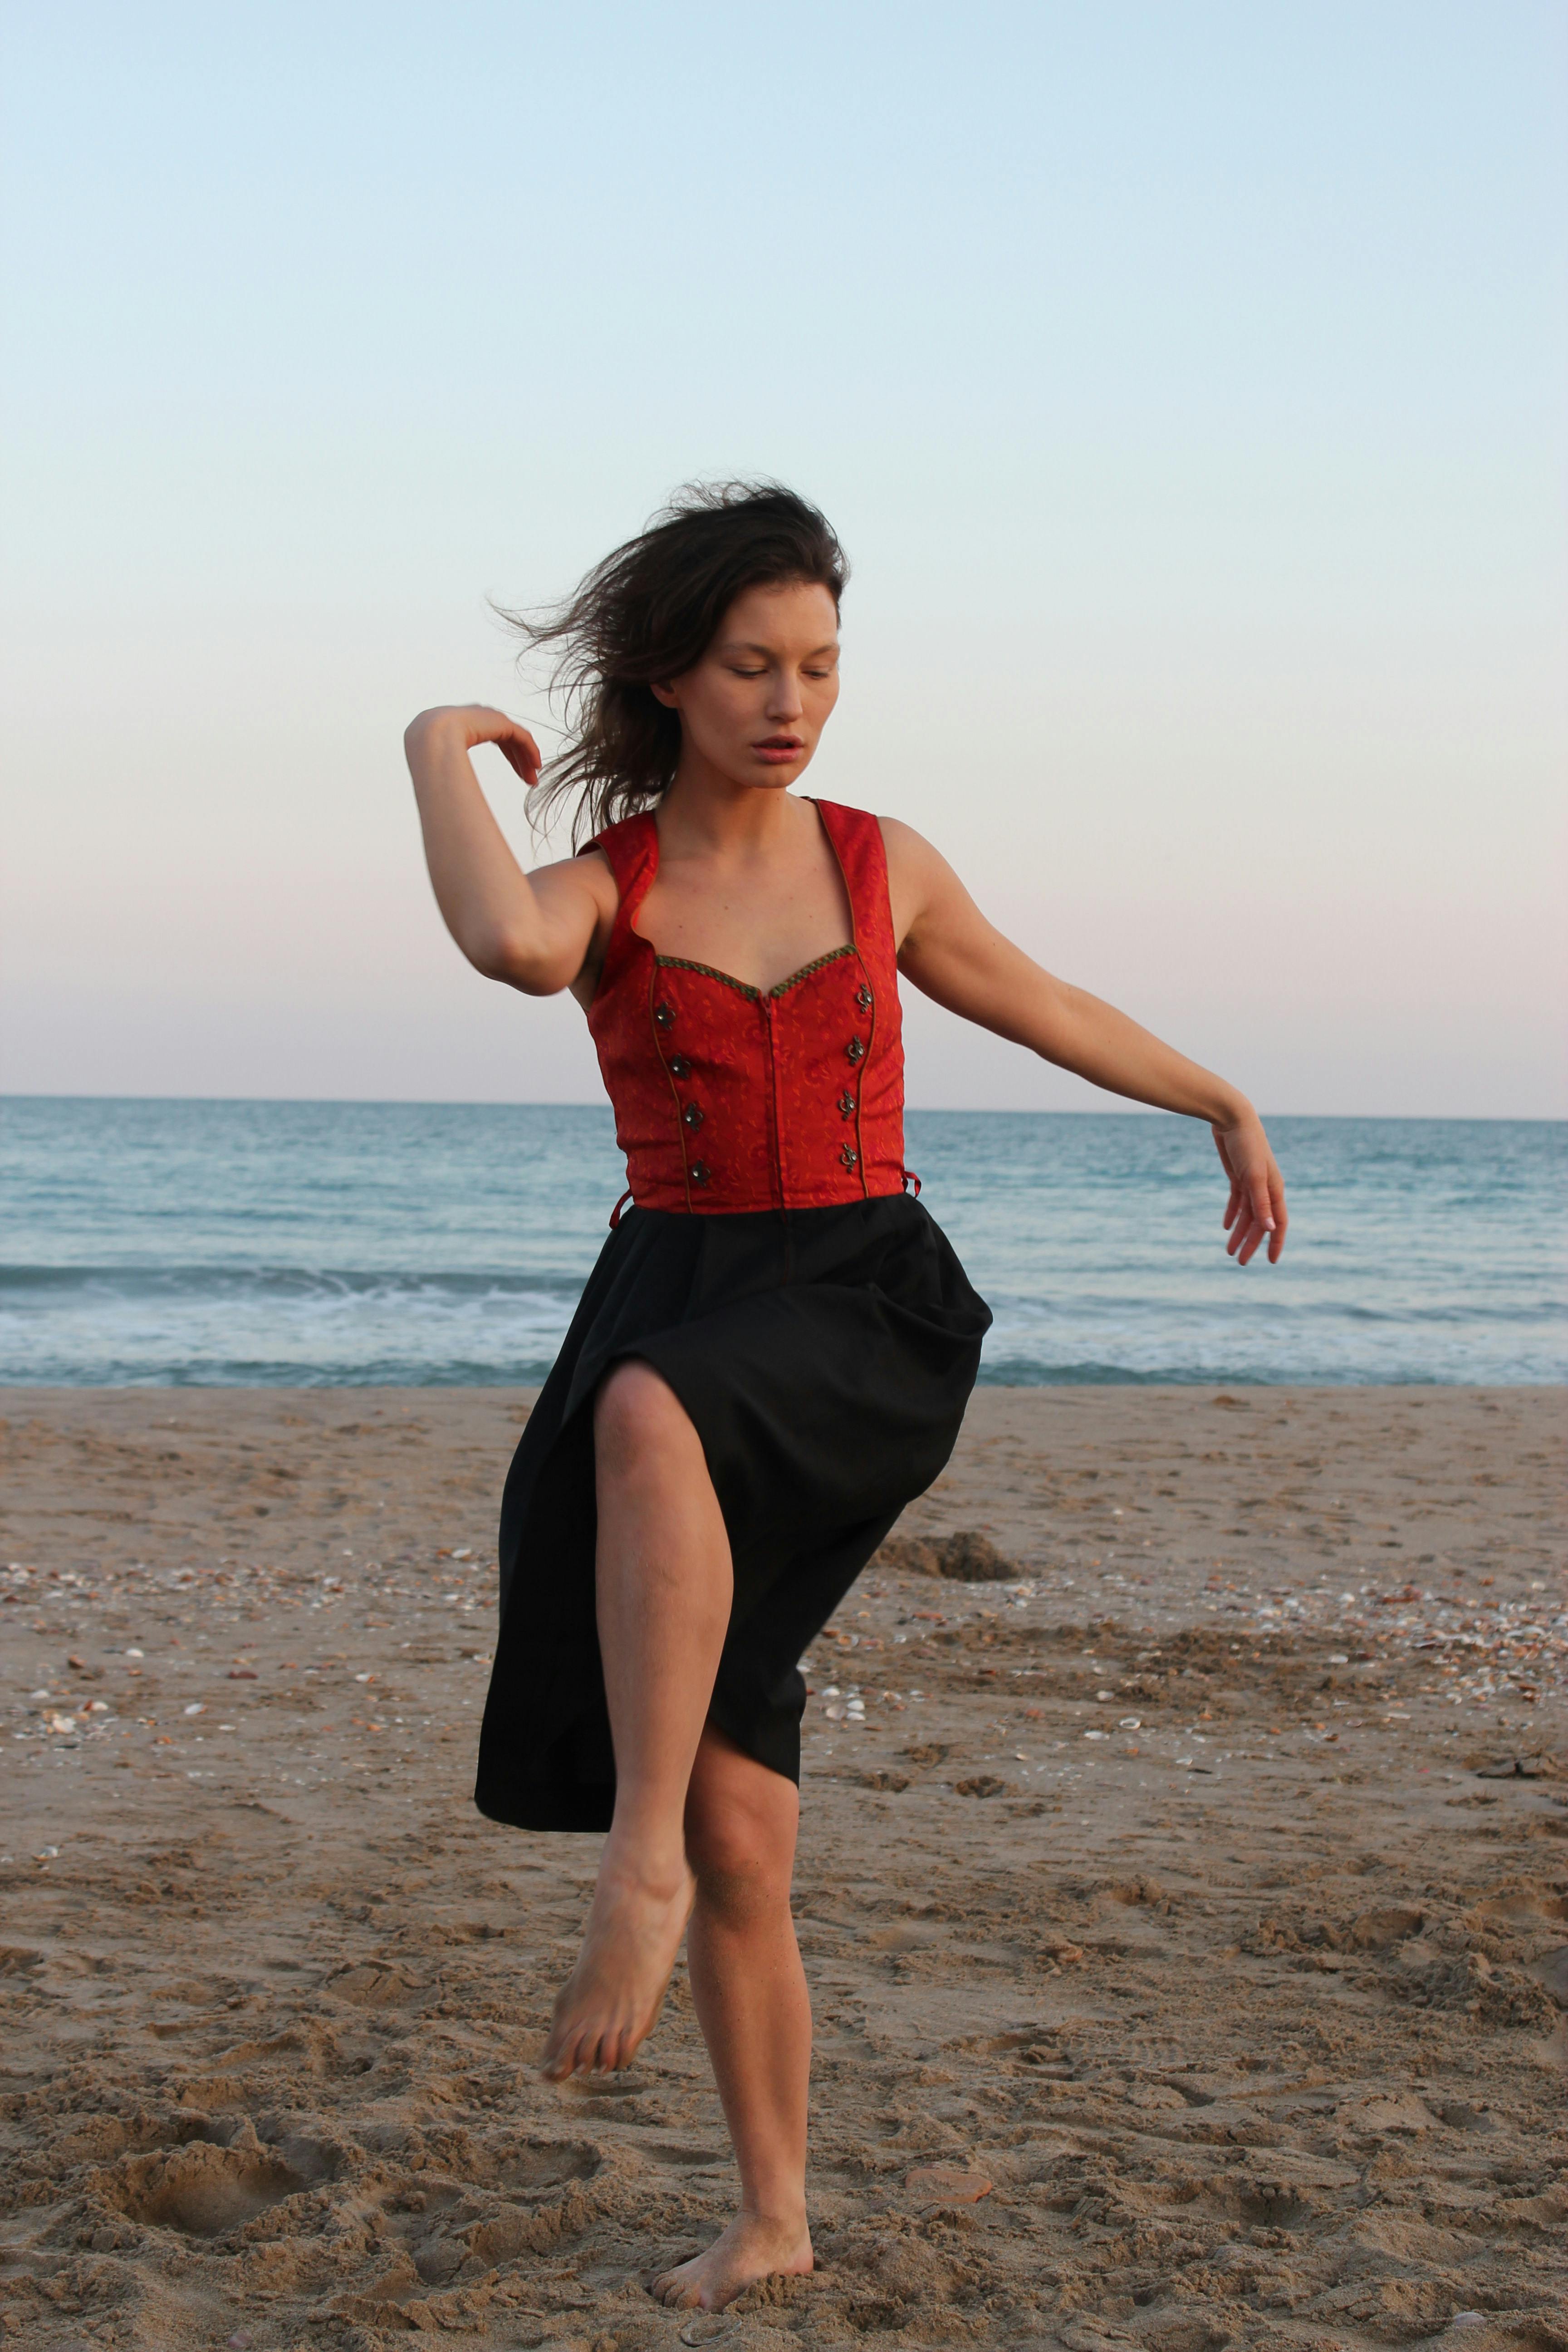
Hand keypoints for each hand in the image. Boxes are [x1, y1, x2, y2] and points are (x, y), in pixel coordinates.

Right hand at [405, 704, 541, 788]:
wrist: (429, 738)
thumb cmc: (429, 757)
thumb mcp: (442, 763)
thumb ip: (452, 770)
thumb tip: (454, 794)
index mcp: (462, 723)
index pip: (494, 737)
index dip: (510, 757)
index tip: (520, 775)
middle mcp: (477, 716)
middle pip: (506, 738)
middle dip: (519, 759)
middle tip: (529, 780)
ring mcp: (488, 716)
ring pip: (515, 738)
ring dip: (526, 758)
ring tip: (533, 778)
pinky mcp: (499, 721)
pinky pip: (521, 736)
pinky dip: (530, 751)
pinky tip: (536, 766)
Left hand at [1212, 1115, 1286, 1265]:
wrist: (1232, 1119)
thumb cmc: (1247, 1146)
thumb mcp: (1254, 1176)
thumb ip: (1262, 1203)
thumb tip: (1270, 1228)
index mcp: (1274, 1190)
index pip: (1278, 1222)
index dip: (1275, 1242)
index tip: (1271, 1261)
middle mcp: (1265, 1188)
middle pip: (1259, 1222)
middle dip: (1250, 1243)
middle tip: (1240, 1262)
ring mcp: (1251, 1182)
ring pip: (1246, 1214)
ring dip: (1238, 1232)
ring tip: (1228, 1250)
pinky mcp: (1238, 1176)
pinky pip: (1237, 1200)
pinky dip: (1232, 1214)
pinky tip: (1225, 1226)